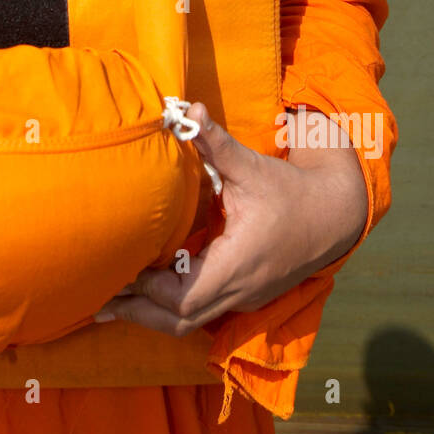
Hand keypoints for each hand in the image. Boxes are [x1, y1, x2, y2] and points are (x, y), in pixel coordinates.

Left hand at [93, 101, 368, 337]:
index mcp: (238, 264)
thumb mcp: (252, 166)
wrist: (336, 214)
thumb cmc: (291, 191)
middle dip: (138, 311)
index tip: (116, 270)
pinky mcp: (244, 297)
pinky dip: (171, 310)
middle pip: (178, 321)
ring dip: (151, 315)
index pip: (183, 296)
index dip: (147, 289)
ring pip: (188, 324)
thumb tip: (187, 109)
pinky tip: (146, 297)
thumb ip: (215, 143)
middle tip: (97, 299)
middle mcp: (240, 291)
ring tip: (111, 305)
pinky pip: (201, 315)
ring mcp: (243, 299)